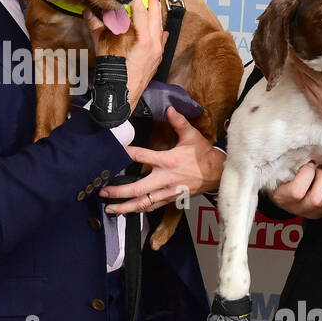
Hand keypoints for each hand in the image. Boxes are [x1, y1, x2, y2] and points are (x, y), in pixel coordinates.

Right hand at [84, 0, 166, 110]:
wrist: (121, 94)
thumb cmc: (113, 73)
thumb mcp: (102, 46)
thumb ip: (96, 26)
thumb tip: (89, 12)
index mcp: (144, 39)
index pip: (141, 12)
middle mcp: (154, 44)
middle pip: (156, 18)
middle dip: (154, 3)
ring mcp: (157, 53)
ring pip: (160, 28)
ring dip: (157, 16)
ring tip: (155, 6)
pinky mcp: (157, 60)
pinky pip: (161, 41)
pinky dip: (159, 32)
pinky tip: (160, 30)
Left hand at [101, 107, 223, 214]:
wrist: (218, 174)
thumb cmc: (203, 155)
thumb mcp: (192, 137)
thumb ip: (179, 122)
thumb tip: (170, 109)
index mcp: (168, 161)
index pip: (141, 156)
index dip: (126, 154)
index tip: (113, 152)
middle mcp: (165, 179)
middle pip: (137, 188)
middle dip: (118, 191)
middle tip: (103, 192)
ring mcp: (167, 192)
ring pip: (143, 203)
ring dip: (125, 207)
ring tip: (110, 209)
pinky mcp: (170, 199)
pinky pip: (152, 207)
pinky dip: (138, 210)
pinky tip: (127, 212)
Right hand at [269, 162, 321, 219]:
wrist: (289, 194)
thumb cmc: (286, 178)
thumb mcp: (282, 171)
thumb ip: (292, 165)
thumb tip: (313, 159)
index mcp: (284, 198)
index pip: (296, 192)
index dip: (306, 173)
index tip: (309, 164)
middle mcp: (301, 209)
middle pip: (318, 199)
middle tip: (319, 167)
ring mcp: (317, 213)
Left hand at [291, 52, 321, 139]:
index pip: (307, 65)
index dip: (300, 54)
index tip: (298, 43)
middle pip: (302, 75)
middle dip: (299, 62)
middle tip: (296, 49)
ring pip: (304, 85)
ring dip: (301, 73)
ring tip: (299, 61)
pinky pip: (309, 97)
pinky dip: (307, 85)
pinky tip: (308, 77)